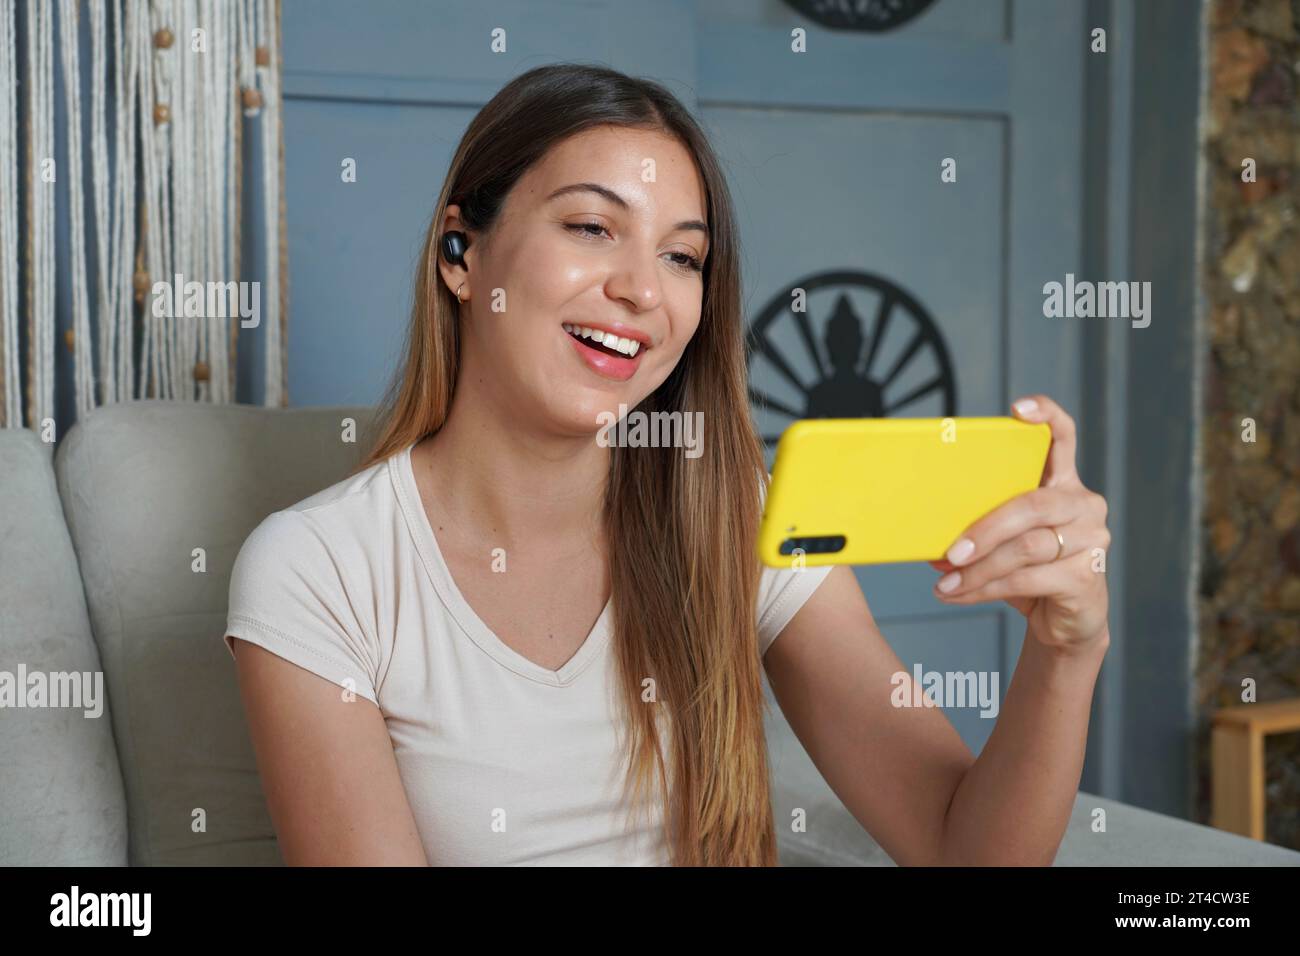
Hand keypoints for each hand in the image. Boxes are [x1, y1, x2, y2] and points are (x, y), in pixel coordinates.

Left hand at [928, 395, 1110, 654]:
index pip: (1062, 437)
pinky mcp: (1087, 576)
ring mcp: (1092, 539)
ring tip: (946, 582)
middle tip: (950, 551)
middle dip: (984, 529)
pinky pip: (1027, 579)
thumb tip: (928, 533)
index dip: (1045, 416)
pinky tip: (958, 594)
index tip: (1018, 407)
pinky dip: (985, 589)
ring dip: (978, 569)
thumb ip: (978, 526)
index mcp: (1061, 483)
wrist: (1064, 621)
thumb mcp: (1004, 542)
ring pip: (1026, 548)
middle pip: (1030, 504)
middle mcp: (1083, 504)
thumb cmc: (1029, 571)